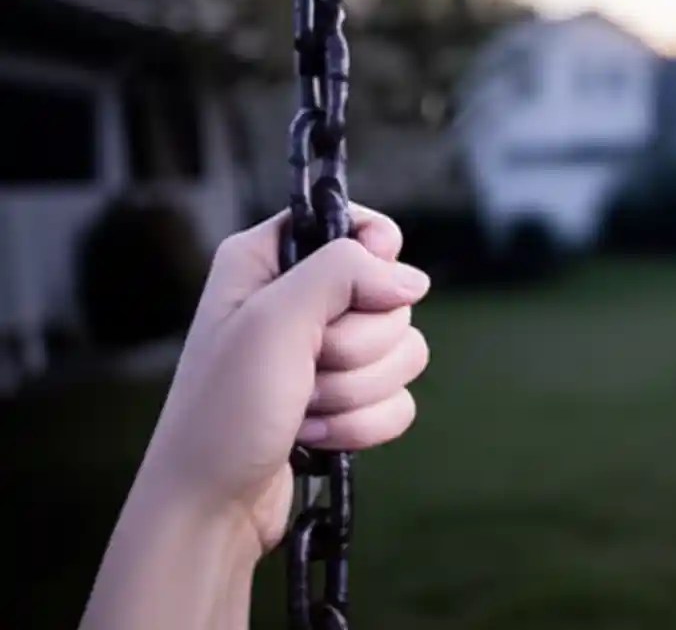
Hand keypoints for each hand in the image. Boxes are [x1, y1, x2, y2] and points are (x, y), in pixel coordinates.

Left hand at [138, 204, 430, 554]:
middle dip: (357, 346)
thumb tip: (412, 279)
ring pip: (402, 349)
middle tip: (306, 367)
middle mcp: (299, 299)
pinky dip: (364, 424)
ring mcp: (326, 354)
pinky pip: (399, 398)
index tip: (364, 287)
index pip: (350, 221)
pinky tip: (315, 435)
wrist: (211, 505)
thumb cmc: (223, 411)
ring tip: (304, 406)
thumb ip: (345, 274)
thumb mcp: (273, 323)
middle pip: (389, 295)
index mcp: (268, 261)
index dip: (372, 251)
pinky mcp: (347, 400)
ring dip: (358, 391)